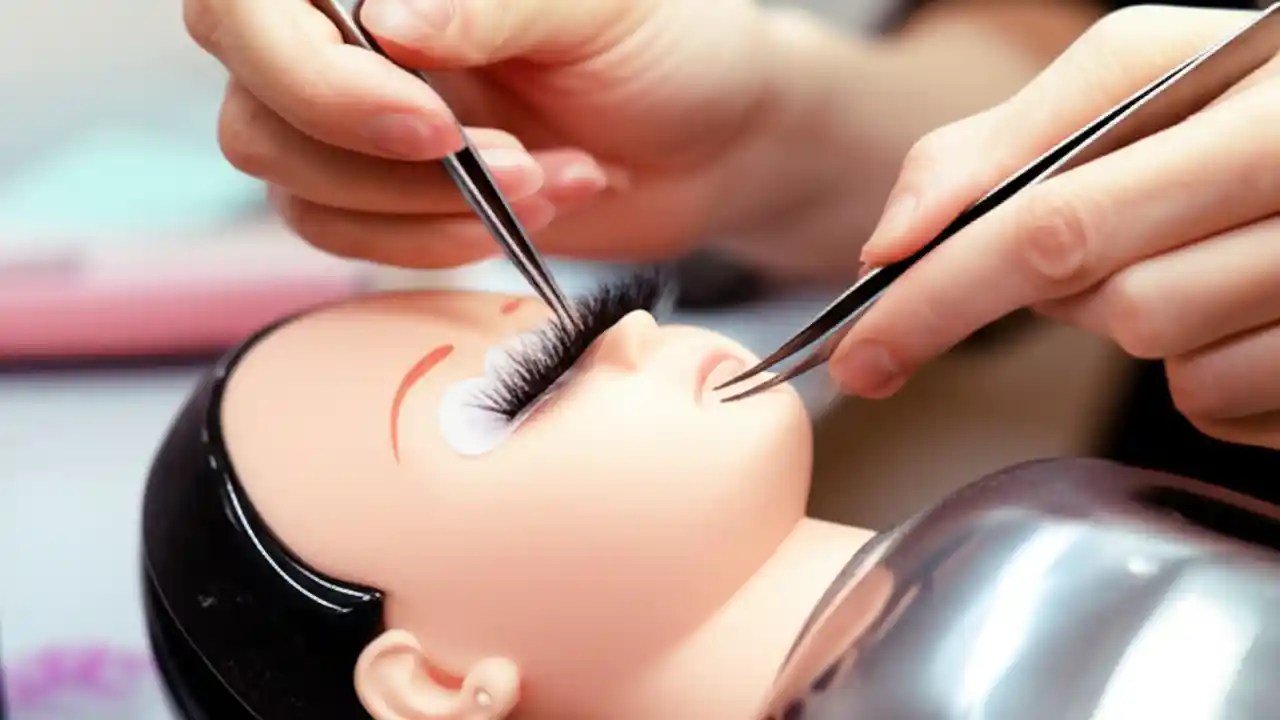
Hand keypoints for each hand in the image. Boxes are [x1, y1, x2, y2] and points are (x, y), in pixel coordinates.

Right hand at [185, 0, 842, 267]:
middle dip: (370, 147)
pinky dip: (434, 238)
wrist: (713, 143)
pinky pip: (340, 233)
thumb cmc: (670, 46)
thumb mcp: (601, 6)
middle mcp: (350, 30)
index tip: (430, 120)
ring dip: (420, 202)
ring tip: (543, 177)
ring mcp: (355, 112)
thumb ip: (492, 4)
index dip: (315, 69)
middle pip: (252, 91)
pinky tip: (532, 208)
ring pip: (287, 174)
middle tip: (494, 159)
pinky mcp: (380, 190)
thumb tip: (383, 20)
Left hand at [831, 6, 1279, 449]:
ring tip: (1163, 255)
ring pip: (1147, 335)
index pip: (1050, 204)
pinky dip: (1192, 372)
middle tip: (923, 332)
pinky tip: (1226, 314)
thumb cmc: (1244, 111)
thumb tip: (892, 244)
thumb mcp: (1135, 83)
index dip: (940, 284)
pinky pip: (1211, 398)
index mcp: (1251, 77)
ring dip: (1120, 314)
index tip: (863, 344)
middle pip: (1088, 278)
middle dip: (983, 302)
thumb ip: (1000, 148)